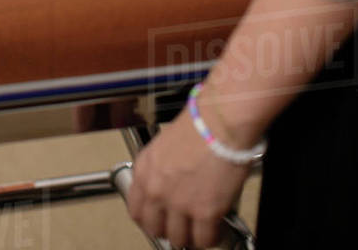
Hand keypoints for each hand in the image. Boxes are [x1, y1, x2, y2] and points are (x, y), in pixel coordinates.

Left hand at [126, 104, 250, 248]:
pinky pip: (204, 239)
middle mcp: (156, 188)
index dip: (150, 220)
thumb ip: (161, 169)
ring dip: (190, 237)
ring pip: (179, 239)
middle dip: (168, 230)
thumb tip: (168, 186)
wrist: (221, 120)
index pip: (136, 210)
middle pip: (155, 229)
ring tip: (200, 229)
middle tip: (181, 226)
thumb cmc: (200, 123)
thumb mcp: (165, 144)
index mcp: (145, 169)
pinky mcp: (204, 212)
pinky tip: (216, 229)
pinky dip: (211, 238)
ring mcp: (179, 203)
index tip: (159, 220)